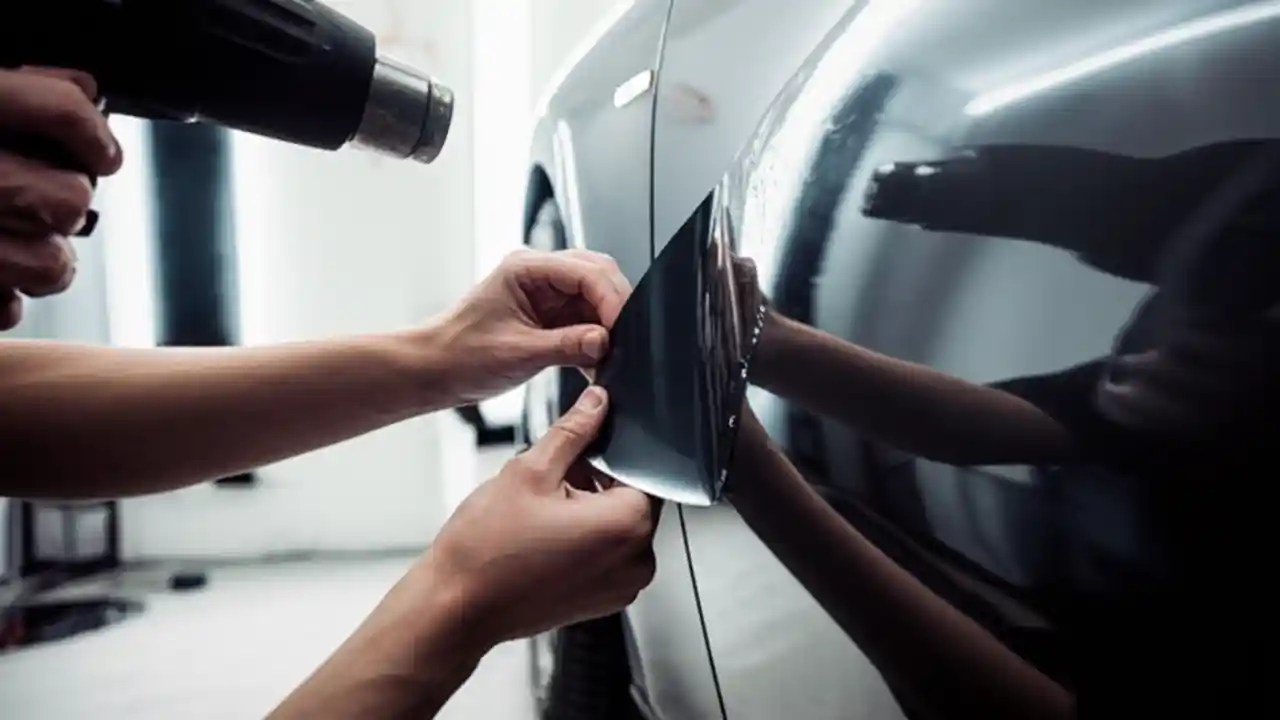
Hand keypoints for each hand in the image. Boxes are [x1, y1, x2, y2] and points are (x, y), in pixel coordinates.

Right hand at [0, 67, 121, 329]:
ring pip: (51, 265)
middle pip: (68, 198)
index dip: (93, 134)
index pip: (62, 107)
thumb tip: (89, 95)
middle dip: (67, 202)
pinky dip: (4, 296)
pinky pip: (7, 309)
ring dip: (45, 259)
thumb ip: (20, 94)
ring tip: (17, 241)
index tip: (102, 154)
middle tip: (44, 199)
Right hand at [420, 386, 655, 650]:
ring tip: (542, 514)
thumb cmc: (487, 549)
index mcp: (628, 525)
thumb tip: (597, 403)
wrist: (456, 607)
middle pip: (631, 498)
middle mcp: (637, 561)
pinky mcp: (604, 601)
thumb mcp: (530, 471)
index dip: (606, 452)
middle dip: (596, 482)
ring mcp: (622, 586)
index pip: (641, 469)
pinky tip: (545, 537)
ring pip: (617, 526)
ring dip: (588, 510)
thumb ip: (573, 431)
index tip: (576, 453)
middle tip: (550, 485)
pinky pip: (607, 555)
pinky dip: (584, 539)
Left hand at [436, 248, 630, 402]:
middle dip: (615, 309)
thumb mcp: (517, 353)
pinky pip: (585, 321)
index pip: (587, 271)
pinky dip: (595, 341)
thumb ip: (565, 346)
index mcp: (527, 268)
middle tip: (624, 341)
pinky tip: (595, 363)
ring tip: (608, 357)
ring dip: (606, 327)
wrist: (435, 370)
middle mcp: (539, 275)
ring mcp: (546, 294)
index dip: (611, 299)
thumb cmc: (459, 354)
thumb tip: (604, 341)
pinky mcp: (550, 317)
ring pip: (595, 300)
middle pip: (598, 277)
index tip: (622, 330)